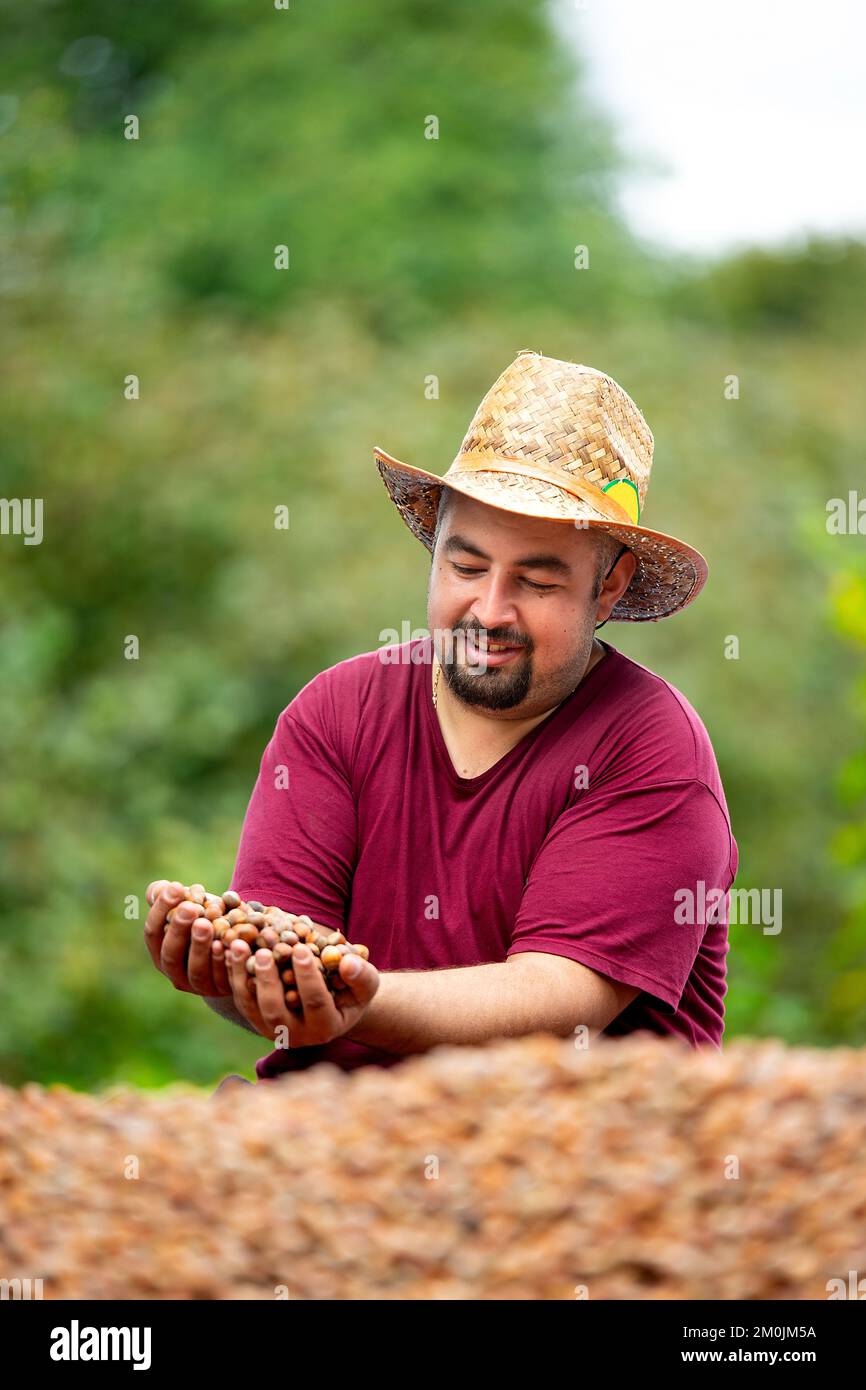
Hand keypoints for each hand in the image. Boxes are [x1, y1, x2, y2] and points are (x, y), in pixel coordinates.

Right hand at [143, 880, 232, 996]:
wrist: (239, 947)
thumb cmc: (210, 918)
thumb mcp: (193, 905)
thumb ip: (173, 897)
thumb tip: (158, 889)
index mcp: (160, 950)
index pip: (153, 933)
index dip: (161, 910)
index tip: (176, 887)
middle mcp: (174, 972)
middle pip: (171, 953)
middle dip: (179, 929)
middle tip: (190, 908)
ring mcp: (197, 985)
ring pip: (195, 969)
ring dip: (199, 946)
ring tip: (206, 923)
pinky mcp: (221, 990)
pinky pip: (221, 978)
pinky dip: (222, 961)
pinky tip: (225, 943)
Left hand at [224, 938, 378, 1044]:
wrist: (334, 1001)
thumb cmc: (353, 988)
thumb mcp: (365, 981)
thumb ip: (361, 974)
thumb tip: (347, 963)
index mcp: (326, 1028)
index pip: (315, 1003)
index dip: (308, 976)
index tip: (300, 948)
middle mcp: (297, 1037)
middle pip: (276, 1011)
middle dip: (268, 980)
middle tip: (263, 951)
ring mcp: (272, 1030)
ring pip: (252, 1007)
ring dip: (242, 976)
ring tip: (238, 945)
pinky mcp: (256, 1019)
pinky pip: (241, 999)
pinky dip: (233, 975)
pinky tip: (228, 949)